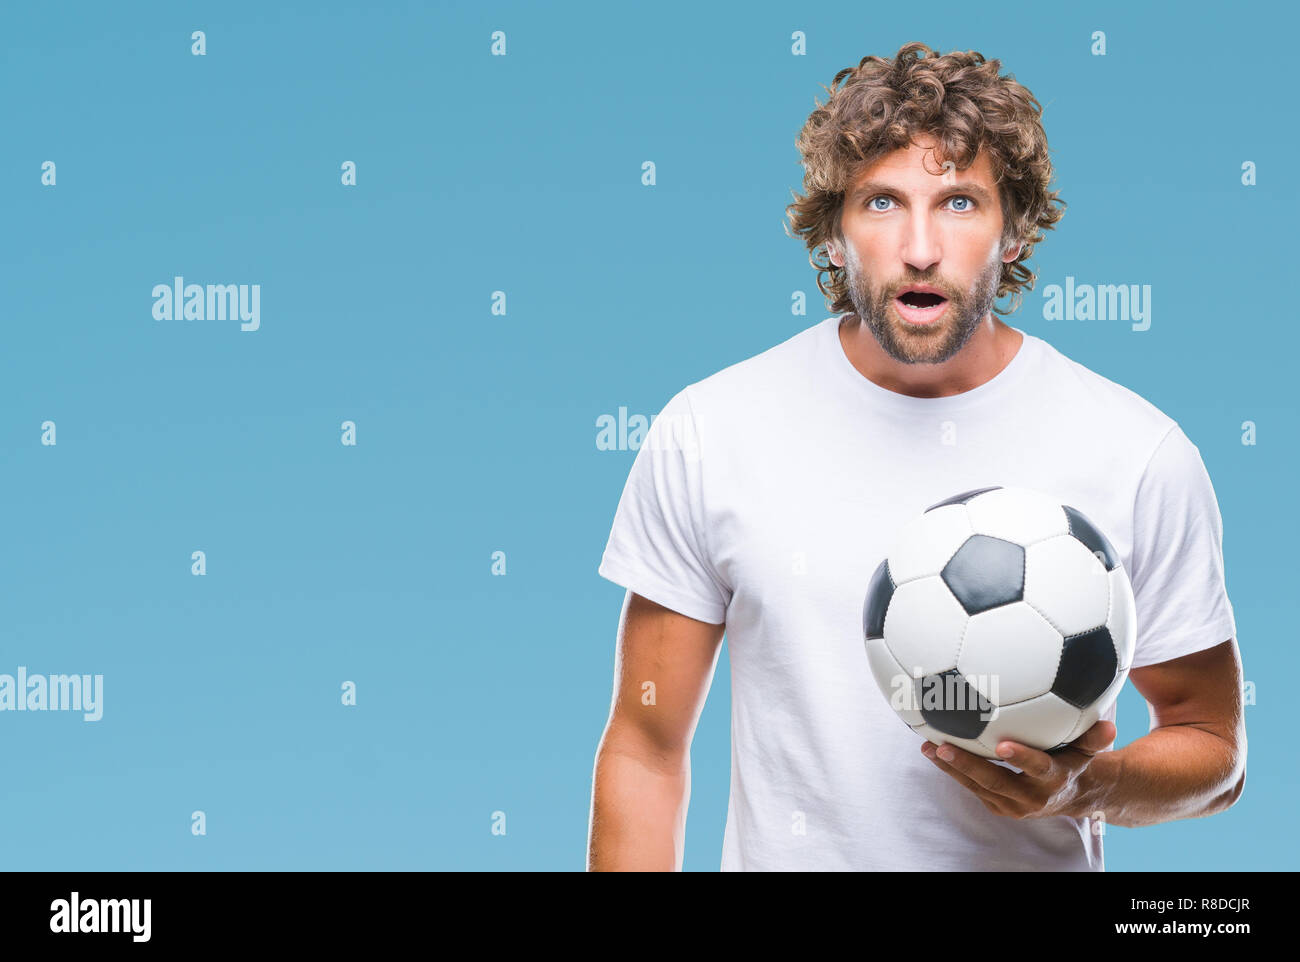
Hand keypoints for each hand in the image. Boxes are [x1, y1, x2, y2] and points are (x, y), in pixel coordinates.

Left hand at [920, 720, 1116, 818]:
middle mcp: (1030, 796)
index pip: (1036, 767)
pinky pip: (972, 787)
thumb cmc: (1075, 762)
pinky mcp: (997, 805)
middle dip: (967, 764)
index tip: (1002, 744)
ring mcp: (1010, 804)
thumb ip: (1093, 737)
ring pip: (977, 786)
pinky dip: (953, 770)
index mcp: (1052, 779)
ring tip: (928, 746)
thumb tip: (1109, 724)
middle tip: (942, 746)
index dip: (1021, 757)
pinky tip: (933, 749)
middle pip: (994, 780)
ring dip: (951, 767)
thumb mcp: (1087, 751)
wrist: (1071, 799)